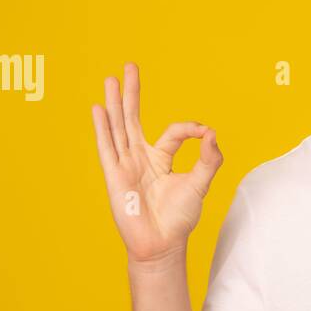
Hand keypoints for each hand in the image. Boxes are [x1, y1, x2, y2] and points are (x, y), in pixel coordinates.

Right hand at [91, 62, 222, 264]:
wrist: (162, 244)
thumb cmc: (179, 218)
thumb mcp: (199, 184)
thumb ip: (208, 159)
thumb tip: (212, 134)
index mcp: (161, 159)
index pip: (172, 132)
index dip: (190, 129)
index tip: (205, 134)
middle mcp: (140, 158)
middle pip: (133, 118)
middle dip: (132, 93)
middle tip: (130, 66)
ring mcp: (126, 165)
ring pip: (119, 127)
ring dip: (115, 103)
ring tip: (111, 78)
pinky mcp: (115, 176)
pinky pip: (107, 148)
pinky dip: (103, 128)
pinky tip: (98, 109)